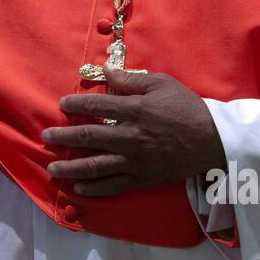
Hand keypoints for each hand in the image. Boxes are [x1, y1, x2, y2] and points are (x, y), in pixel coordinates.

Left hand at [42, 66, 226, 196]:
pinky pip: (114, 185)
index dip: (76, 105)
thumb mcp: (161, 84)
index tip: (62, 104)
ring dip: (71, 168)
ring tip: (52, 168)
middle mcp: (129, 137)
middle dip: (64, 138)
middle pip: (88, 138)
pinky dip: (95, 188)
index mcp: (133, 110)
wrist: (212, 140)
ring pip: (95, 166)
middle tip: (46, 137)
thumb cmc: (187, 108)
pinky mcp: (142, 178)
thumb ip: (130, 79)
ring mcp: (134, 161)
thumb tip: (104, 71)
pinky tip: (78, 188)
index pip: (96, 107)